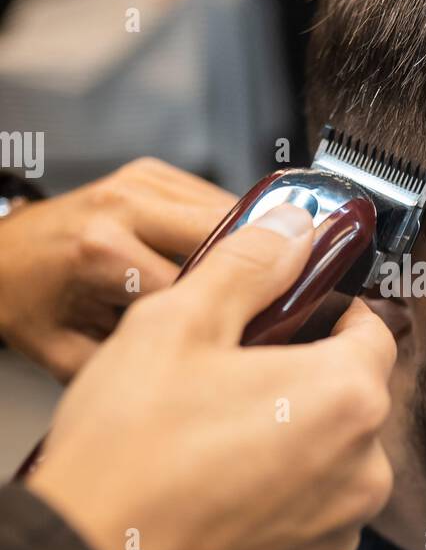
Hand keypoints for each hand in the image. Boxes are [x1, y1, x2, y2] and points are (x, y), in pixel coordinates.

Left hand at [0, 158, 235, 379]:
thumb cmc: (30, 304)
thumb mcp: (73, 356)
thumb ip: (137, 365)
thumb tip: (200, 377)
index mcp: (103, 252)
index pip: (200, 289)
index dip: (233, 315)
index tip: (253, 338)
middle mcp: (124, 206)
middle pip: (229, 237)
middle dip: (255, 272)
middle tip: (271, 307)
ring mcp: (141, 182)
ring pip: (231, 212)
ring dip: (247, 247)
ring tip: (246, 285)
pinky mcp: (153, 172)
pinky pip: (215, 199)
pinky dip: (228, 230)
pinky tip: (222, 258)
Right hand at [25, 204, 396, 549]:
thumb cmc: (128, 453)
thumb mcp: (177, 323)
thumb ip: (248, 265)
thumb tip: (293, 230)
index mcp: (348, 398)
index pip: (375, 329)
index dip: (329, 310)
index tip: (288, 312)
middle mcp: (363, 469)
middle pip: (351, 393)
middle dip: (301, 375)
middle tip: (227, 372)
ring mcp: (338, 528)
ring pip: (330, 452)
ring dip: (289, 434)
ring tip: (211, 432)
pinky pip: (307, 505)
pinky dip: (275, 488)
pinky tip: (212, 482)